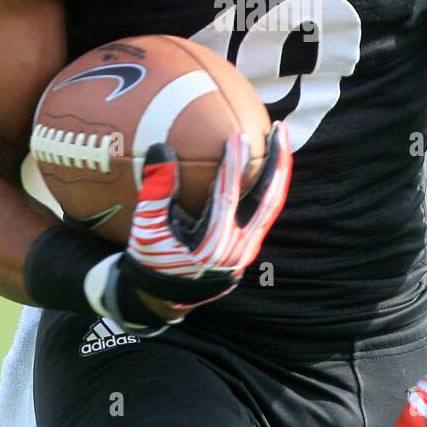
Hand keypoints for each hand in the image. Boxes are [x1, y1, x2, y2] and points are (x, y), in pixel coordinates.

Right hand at [102, 122, 291, 327]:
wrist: (163, 297)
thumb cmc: (151, 259)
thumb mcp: (146, 227)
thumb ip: (155, 190)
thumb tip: (161, 147)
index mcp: (212, 244)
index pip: (228, 197)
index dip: (234, 165)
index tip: (238, 135)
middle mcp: (238, 247)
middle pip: (268, 199)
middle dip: (277, 162)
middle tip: (279, 129)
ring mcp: (248, 248)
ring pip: (272, 205)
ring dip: (279, 171)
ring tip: (279, 139)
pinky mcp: (248, 246)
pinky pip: (265, 210)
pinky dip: (269, 185)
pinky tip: (267, 163)